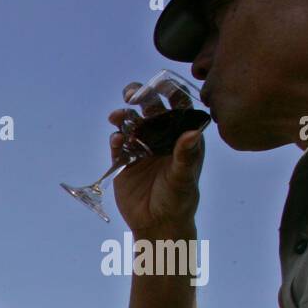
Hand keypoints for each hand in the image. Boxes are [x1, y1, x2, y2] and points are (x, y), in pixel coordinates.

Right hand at [111, 82, 204, 235]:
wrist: (156, 223)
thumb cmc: (178, 200)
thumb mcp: (183, 178)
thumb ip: (185, 156)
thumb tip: (191, 133)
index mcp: (182, 137)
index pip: (178, 108)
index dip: (171, 93)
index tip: (161, 83)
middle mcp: (162, 139)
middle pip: (151, 111)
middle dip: (142, 98)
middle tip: (131, 92)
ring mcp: (142, 149)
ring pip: (132, 125)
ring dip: (124, 116)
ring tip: (117, 116)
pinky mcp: (125, 161)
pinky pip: (118, 144)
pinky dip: (116, 138)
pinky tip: (116, 138)